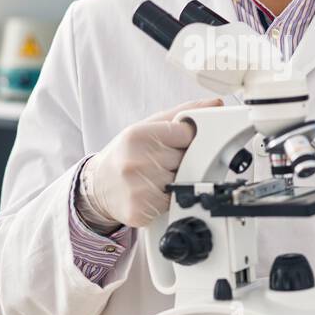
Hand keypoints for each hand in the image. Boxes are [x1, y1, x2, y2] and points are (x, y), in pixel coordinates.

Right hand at [77, 97, 223, 229]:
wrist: (98, 185)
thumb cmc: (126, 153)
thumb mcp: (147, 127)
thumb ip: (182, 113)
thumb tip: (215, 103)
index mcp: (137, 136)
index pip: (186, 133)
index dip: (187, 139)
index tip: (177, 142)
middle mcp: (134, 162)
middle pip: (186, 159)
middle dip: (182, 161)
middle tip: (163, 162)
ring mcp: (137, 189)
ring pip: (183, 183)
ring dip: (177, 181)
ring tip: (158, 177)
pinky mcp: (140, 211)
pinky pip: (173, 204)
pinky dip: (169, 200)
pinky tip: (154, 193)